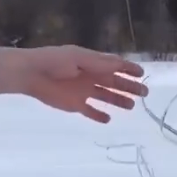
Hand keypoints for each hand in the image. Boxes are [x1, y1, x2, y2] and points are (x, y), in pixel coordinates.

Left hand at [0, 45, 146, 122]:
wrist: (31, 74)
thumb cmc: (55, 62)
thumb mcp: (80, 58)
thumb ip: (100, 63)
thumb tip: (121, 65)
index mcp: (92, 62)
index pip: (115, 66)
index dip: (129, 69)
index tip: (142, 74)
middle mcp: (90, 76)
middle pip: (114, 83)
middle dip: (129, 87)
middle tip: (144, 93)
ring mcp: (83, 91)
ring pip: (106, 97)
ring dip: (118, 101)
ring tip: (131, 106)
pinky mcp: (74, 105)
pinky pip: (90, 111)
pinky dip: (98, 115)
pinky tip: (108, 119)